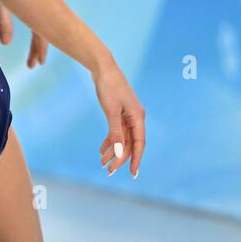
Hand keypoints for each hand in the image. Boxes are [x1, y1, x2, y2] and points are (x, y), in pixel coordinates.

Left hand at [91, 57, 145, 176]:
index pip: (139, 144)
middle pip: (129, 143)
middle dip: (119, 158)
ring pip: (122, 138)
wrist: (103, 68)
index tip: (133, 173)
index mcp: (138, 118)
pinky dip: (109, 140)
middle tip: (109, 171)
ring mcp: (127, 115)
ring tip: (102, 163)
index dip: (136, 159)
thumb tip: (119, 153)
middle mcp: (135, 118)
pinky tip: (102, 150)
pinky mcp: (118, 112)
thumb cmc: (109, 87)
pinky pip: (116, 131)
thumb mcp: (111, 111)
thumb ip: (116, 132)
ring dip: (113, 151)